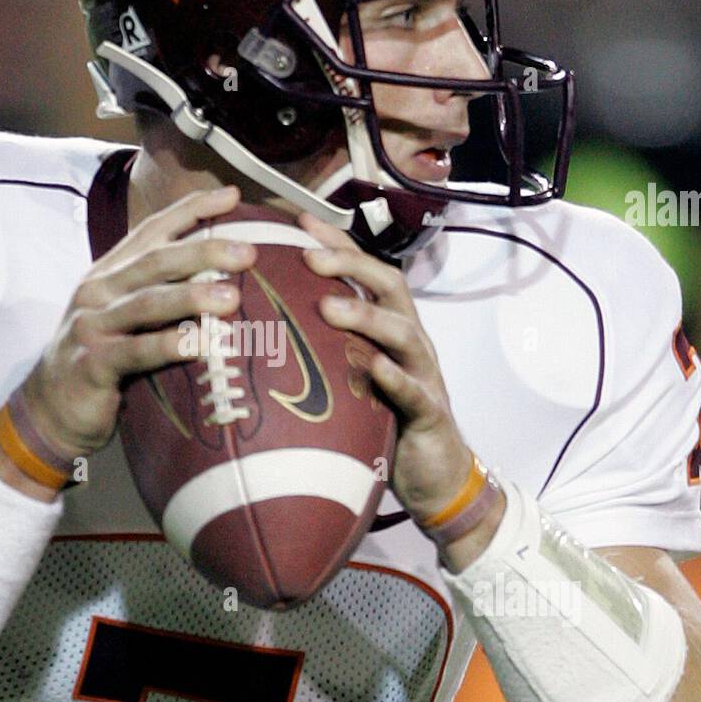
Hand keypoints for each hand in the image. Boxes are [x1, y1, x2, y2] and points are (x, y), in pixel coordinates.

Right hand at [16, 185, 256, 463]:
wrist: (49, 409)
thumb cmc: (101, 359)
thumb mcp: (126, 317)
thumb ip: (160, 294)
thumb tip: (226, 277)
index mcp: (109, 273)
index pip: (151, 231)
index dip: (191, 210)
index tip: (232, 196)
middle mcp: (99, 291)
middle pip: (155, 261)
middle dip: (203, 251)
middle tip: (248, 252)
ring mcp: (92, 326)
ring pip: (147, 303)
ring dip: (191, 297)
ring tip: (233, 297)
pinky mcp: (91, 364)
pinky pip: (135, 352)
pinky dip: (168, 346)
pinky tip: (199, 346)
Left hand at [298, 211, 475, 525]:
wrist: (435, 478)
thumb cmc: (385, 422)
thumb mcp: (352, 379)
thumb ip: (325, 350)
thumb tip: (265, 329)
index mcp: (391, 329)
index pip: (368, 273)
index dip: (338, 245)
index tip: (299, 223)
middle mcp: (411, 344)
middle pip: (390, 287)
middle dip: (351, 266)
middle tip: (308, 256)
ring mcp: (424, 376)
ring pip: (404, 334)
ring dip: (366, 317)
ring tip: (327, 308)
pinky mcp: (429, 414)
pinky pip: (413, 392)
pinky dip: (394, 378)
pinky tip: (374, 368)